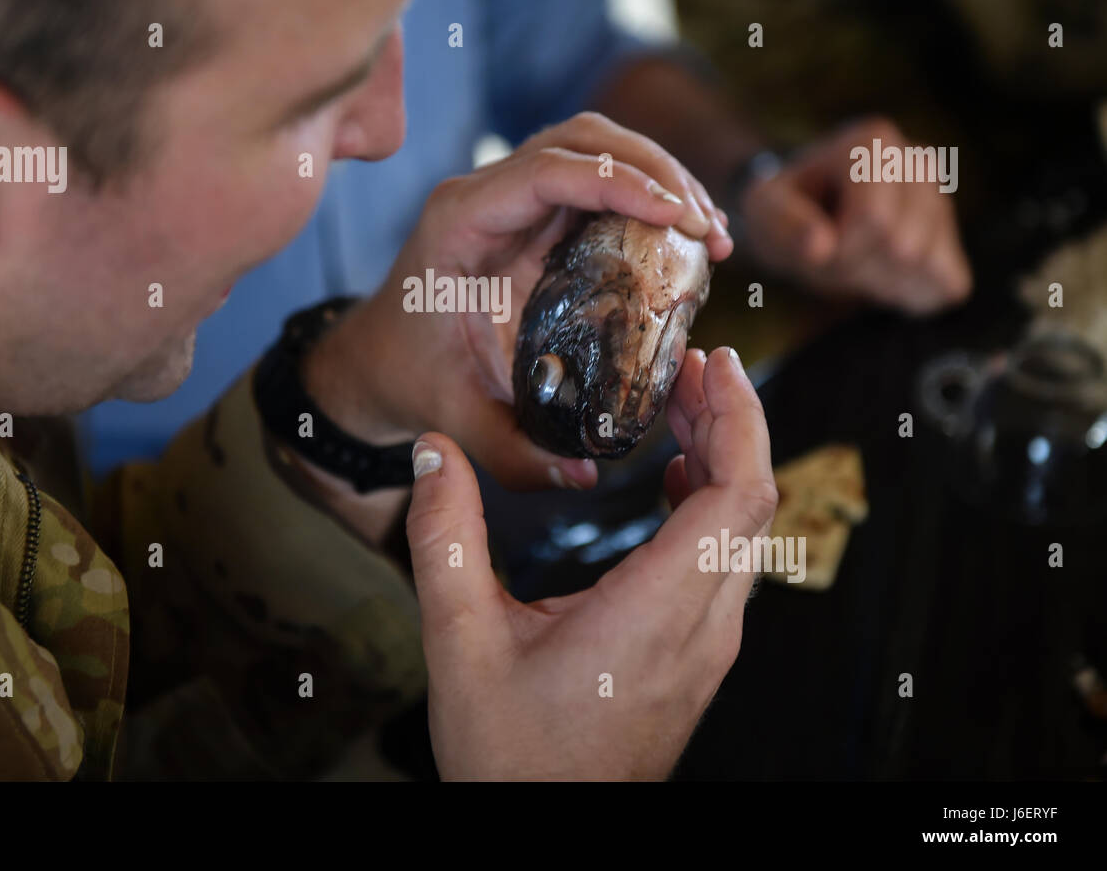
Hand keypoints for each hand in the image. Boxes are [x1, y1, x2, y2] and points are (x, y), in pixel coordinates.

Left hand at [305, 112, 732, 492]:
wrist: (380, 361)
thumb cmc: (412, 377)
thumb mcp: (456, 417)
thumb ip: (514, 452)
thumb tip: (585, 476)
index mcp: (459, 222)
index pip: (545, 171)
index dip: (617, 181)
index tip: (676, 216)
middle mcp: (486, 195)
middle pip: (580, 140)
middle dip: (654, 169)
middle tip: (707, 227)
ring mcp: (512, 198)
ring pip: (594, 148)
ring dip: (658, 175)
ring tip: (709, 230)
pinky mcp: (535, 215)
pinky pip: (596, 180)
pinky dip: (644, 195)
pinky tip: (684, 239)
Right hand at [406, 347, 776, 779]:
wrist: (545, 834)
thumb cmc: (511, 758)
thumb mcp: (459, 640)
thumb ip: (444, 538)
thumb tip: (433, 454)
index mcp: (656, 612)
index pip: (740, 496)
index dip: (740, 418)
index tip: (718, 363)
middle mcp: (700, 628)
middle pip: (753, 502)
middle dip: (730, 421)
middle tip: (690, 367)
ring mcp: (706, 646)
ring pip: (745, 532)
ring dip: (723, 460)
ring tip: (679, 409)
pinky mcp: (695, 657)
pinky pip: (727, 562)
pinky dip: (711, 504)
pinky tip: (673, 481)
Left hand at [739, 117, 971, 313]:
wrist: (804, 217)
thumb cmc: (785, 209)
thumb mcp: (764, 211)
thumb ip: (786, 225)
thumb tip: (820, 247)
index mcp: (873, 141)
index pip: (876, 219)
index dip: (840, 248)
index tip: (815, 243)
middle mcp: (920, 162)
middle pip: (904, 247)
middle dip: (857, 266)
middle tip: (831, 253)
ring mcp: (943, 200)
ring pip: (928, 267)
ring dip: (878, 281)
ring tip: (851, 259)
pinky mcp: (954, 240)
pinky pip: (948, 285)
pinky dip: (908, 294)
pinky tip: (878, 273)